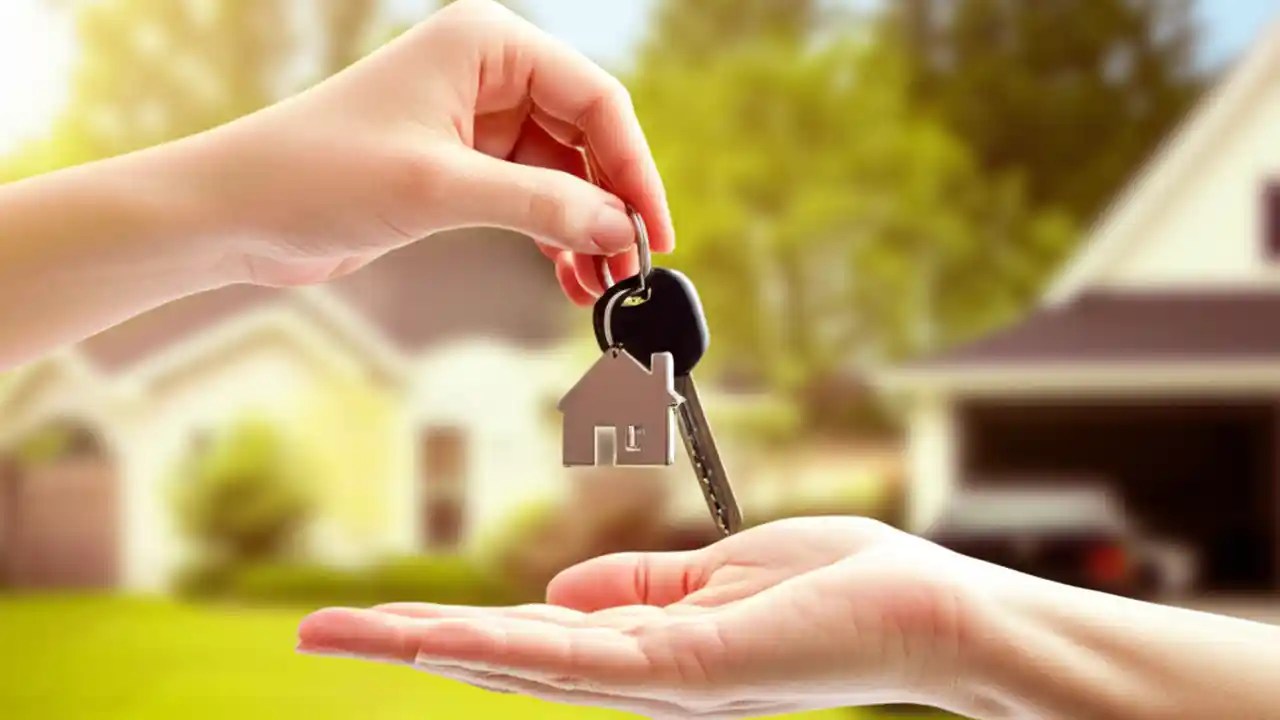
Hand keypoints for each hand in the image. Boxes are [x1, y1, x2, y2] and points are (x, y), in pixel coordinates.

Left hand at [194, 0, 672, 297]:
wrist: (236, 211)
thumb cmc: (318, 173)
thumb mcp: (440, 188)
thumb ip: (540, 204)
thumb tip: (619, 229)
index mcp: (487, 45)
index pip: (595, 100)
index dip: (634, 168)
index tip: (653, 231)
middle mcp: (488, 74)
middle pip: (586, 138)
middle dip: (611, 205)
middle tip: (632, 269)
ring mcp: (475, 121)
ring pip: (563, 174)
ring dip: (586, 230)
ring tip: (604, 287)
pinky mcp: (460, 165)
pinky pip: (531, 197)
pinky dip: (554, 236)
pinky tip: (571, 278)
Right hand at [296, 518, 993, 717]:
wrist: (917, 607)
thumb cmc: (825, 587)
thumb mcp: (709, 577)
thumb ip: (635, 588)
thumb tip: (559, 595)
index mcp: (640, 651)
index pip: (524, 638)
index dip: (444, 630)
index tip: (372, 621)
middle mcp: (637, 680)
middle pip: (503, 658)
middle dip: (407, 646)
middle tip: (313, 638)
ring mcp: (660, 683)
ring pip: (524, 662)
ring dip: (430, 647)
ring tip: (345, 636)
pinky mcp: (693, 673)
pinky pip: (586, 654)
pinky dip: (508, 646)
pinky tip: (447, 638)